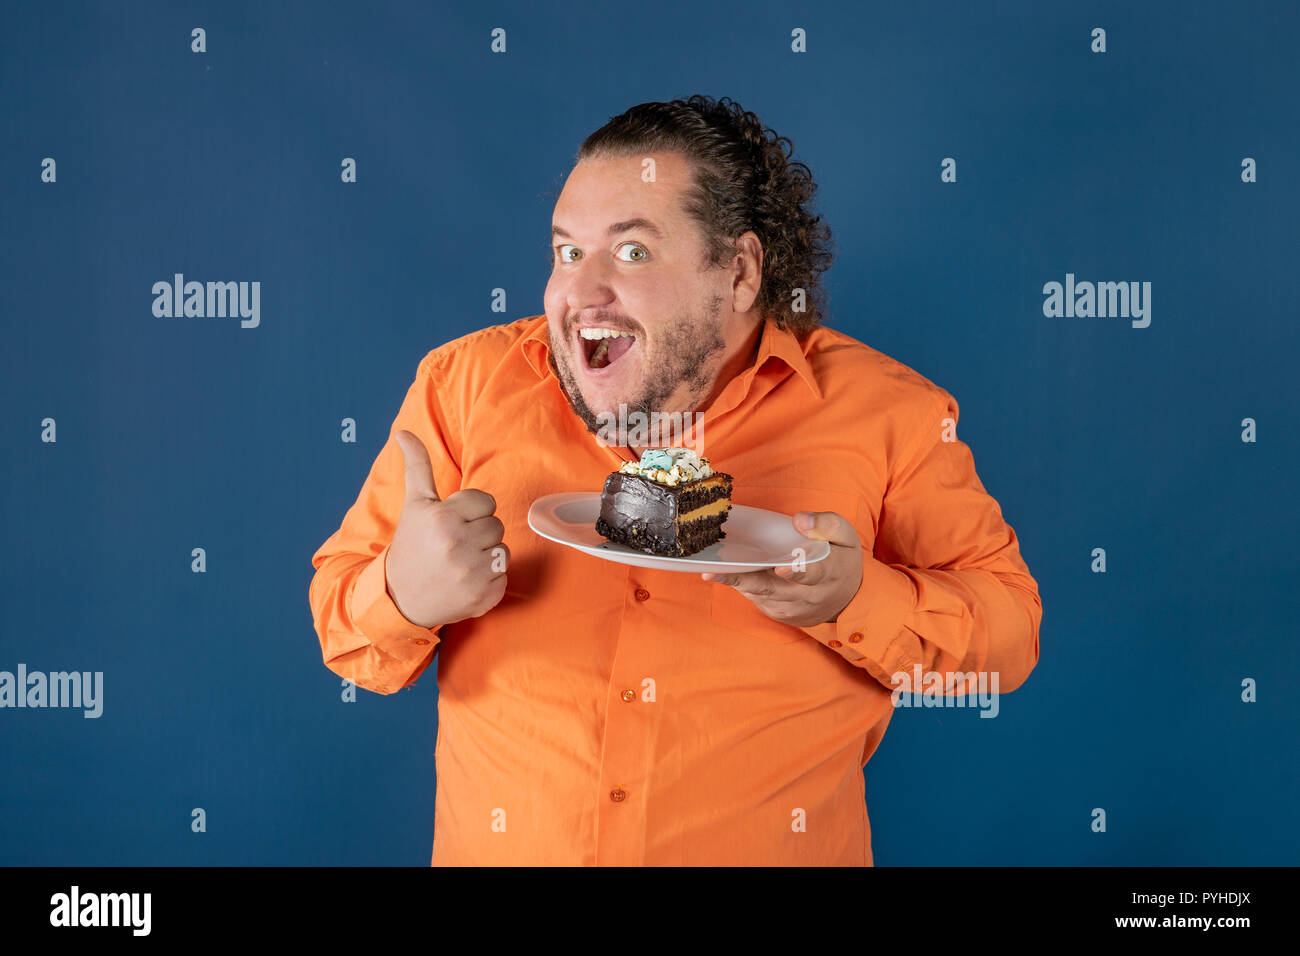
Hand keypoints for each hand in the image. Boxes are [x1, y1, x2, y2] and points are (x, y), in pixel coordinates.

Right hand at [384, 429, 508, 628]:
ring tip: (460, 563)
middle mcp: (458, 545)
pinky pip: (504, 577)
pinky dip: (489, 581)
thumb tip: (404, 432)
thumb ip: (417, 466)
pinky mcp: (483, 598)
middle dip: (479, 534)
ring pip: (503, 551)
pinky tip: (465, 582)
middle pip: (496, 526)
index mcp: (443, 518)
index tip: (452, 525)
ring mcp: (472, 574)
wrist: (400, 599)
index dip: (471, 512)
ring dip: (486, 557)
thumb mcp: (415, 505)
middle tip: (454, 545)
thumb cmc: (411, 546)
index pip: (486, 502)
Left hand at [701, 511, 862, 627]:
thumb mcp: (845, 536)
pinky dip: (743, 588)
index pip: (813, 573)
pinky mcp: (781, 615)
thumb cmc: (842, 559)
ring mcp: (793, 608)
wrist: (847, 599)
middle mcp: (810, 596)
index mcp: (830, 572)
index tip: (781, 566)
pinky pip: (758, 600)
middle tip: (715, 573)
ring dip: (736, 584)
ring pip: (761, 596)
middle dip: (744, 580)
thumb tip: (799, 520)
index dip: (797, 570)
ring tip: (711, 572)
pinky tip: (727, 575)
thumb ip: (826, 525)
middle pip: (774, 589)